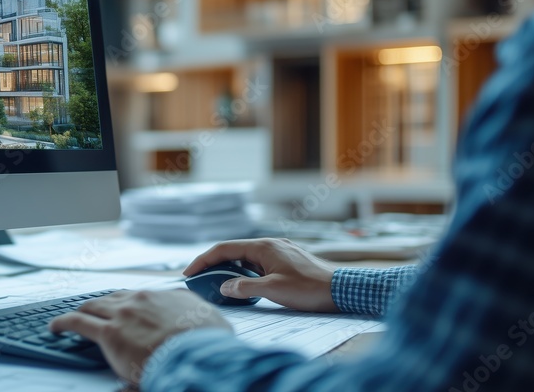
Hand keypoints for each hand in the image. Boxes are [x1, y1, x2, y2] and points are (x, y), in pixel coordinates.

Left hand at [49, 289, 230, 383]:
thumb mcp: (212, 323)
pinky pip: (78, 322)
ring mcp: (124, 313)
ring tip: (70, 317)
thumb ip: (198, 318)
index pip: (139, 296)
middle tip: (91, 310)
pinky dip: (63, 323)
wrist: (198, 353)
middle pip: (113, 297)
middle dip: (100, 304)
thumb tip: (199, 324)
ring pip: (93, 306)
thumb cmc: (209, 344)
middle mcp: (142, 299)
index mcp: (166, 296)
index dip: (127, 303)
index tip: (123, 308)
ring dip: (81, 310)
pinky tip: (55, 327)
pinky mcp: (109, 333)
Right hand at [184, 238, 337, 312]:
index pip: (224, 249)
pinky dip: (246, 273)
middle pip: (234, 252)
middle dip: (214, 265)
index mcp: (263, 246)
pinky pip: (259, 264)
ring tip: (218, 285)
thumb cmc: (310, 288)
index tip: (189, 273)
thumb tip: (224, 287)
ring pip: (247, 258)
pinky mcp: (287, 261)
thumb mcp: (273, 290)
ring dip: (231, 270)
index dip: (204, 260)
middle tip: (200, 281)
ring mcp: (279, 252)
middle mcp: (270, 244)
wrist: (343, 289)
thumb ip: (245, 288)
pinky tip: (245, 286)